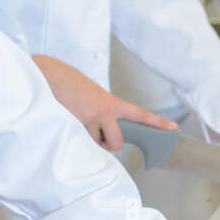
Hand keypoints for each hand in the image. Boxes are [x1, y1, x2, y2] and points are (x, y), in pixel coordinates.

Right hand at [33, 55, 176, 149]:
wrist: (47, 74)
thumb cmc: (68, 83)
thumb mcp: (92, 93)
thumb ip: (103, 110)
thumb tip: (105, 129)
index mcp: (111, 102)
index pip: (140, 114)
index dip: (157, 123)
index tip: (173, 128)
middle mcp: (104, 111)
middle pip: (117, 142)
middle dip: (109, 144)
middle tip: (98, 135)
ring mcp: (89, 120)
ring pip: (96, 144)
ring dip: (88, 139)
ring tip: (76, 121)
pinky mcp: (74, 125)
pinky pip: (80, 142)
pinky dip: (74, 138)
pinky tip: (67, 123)